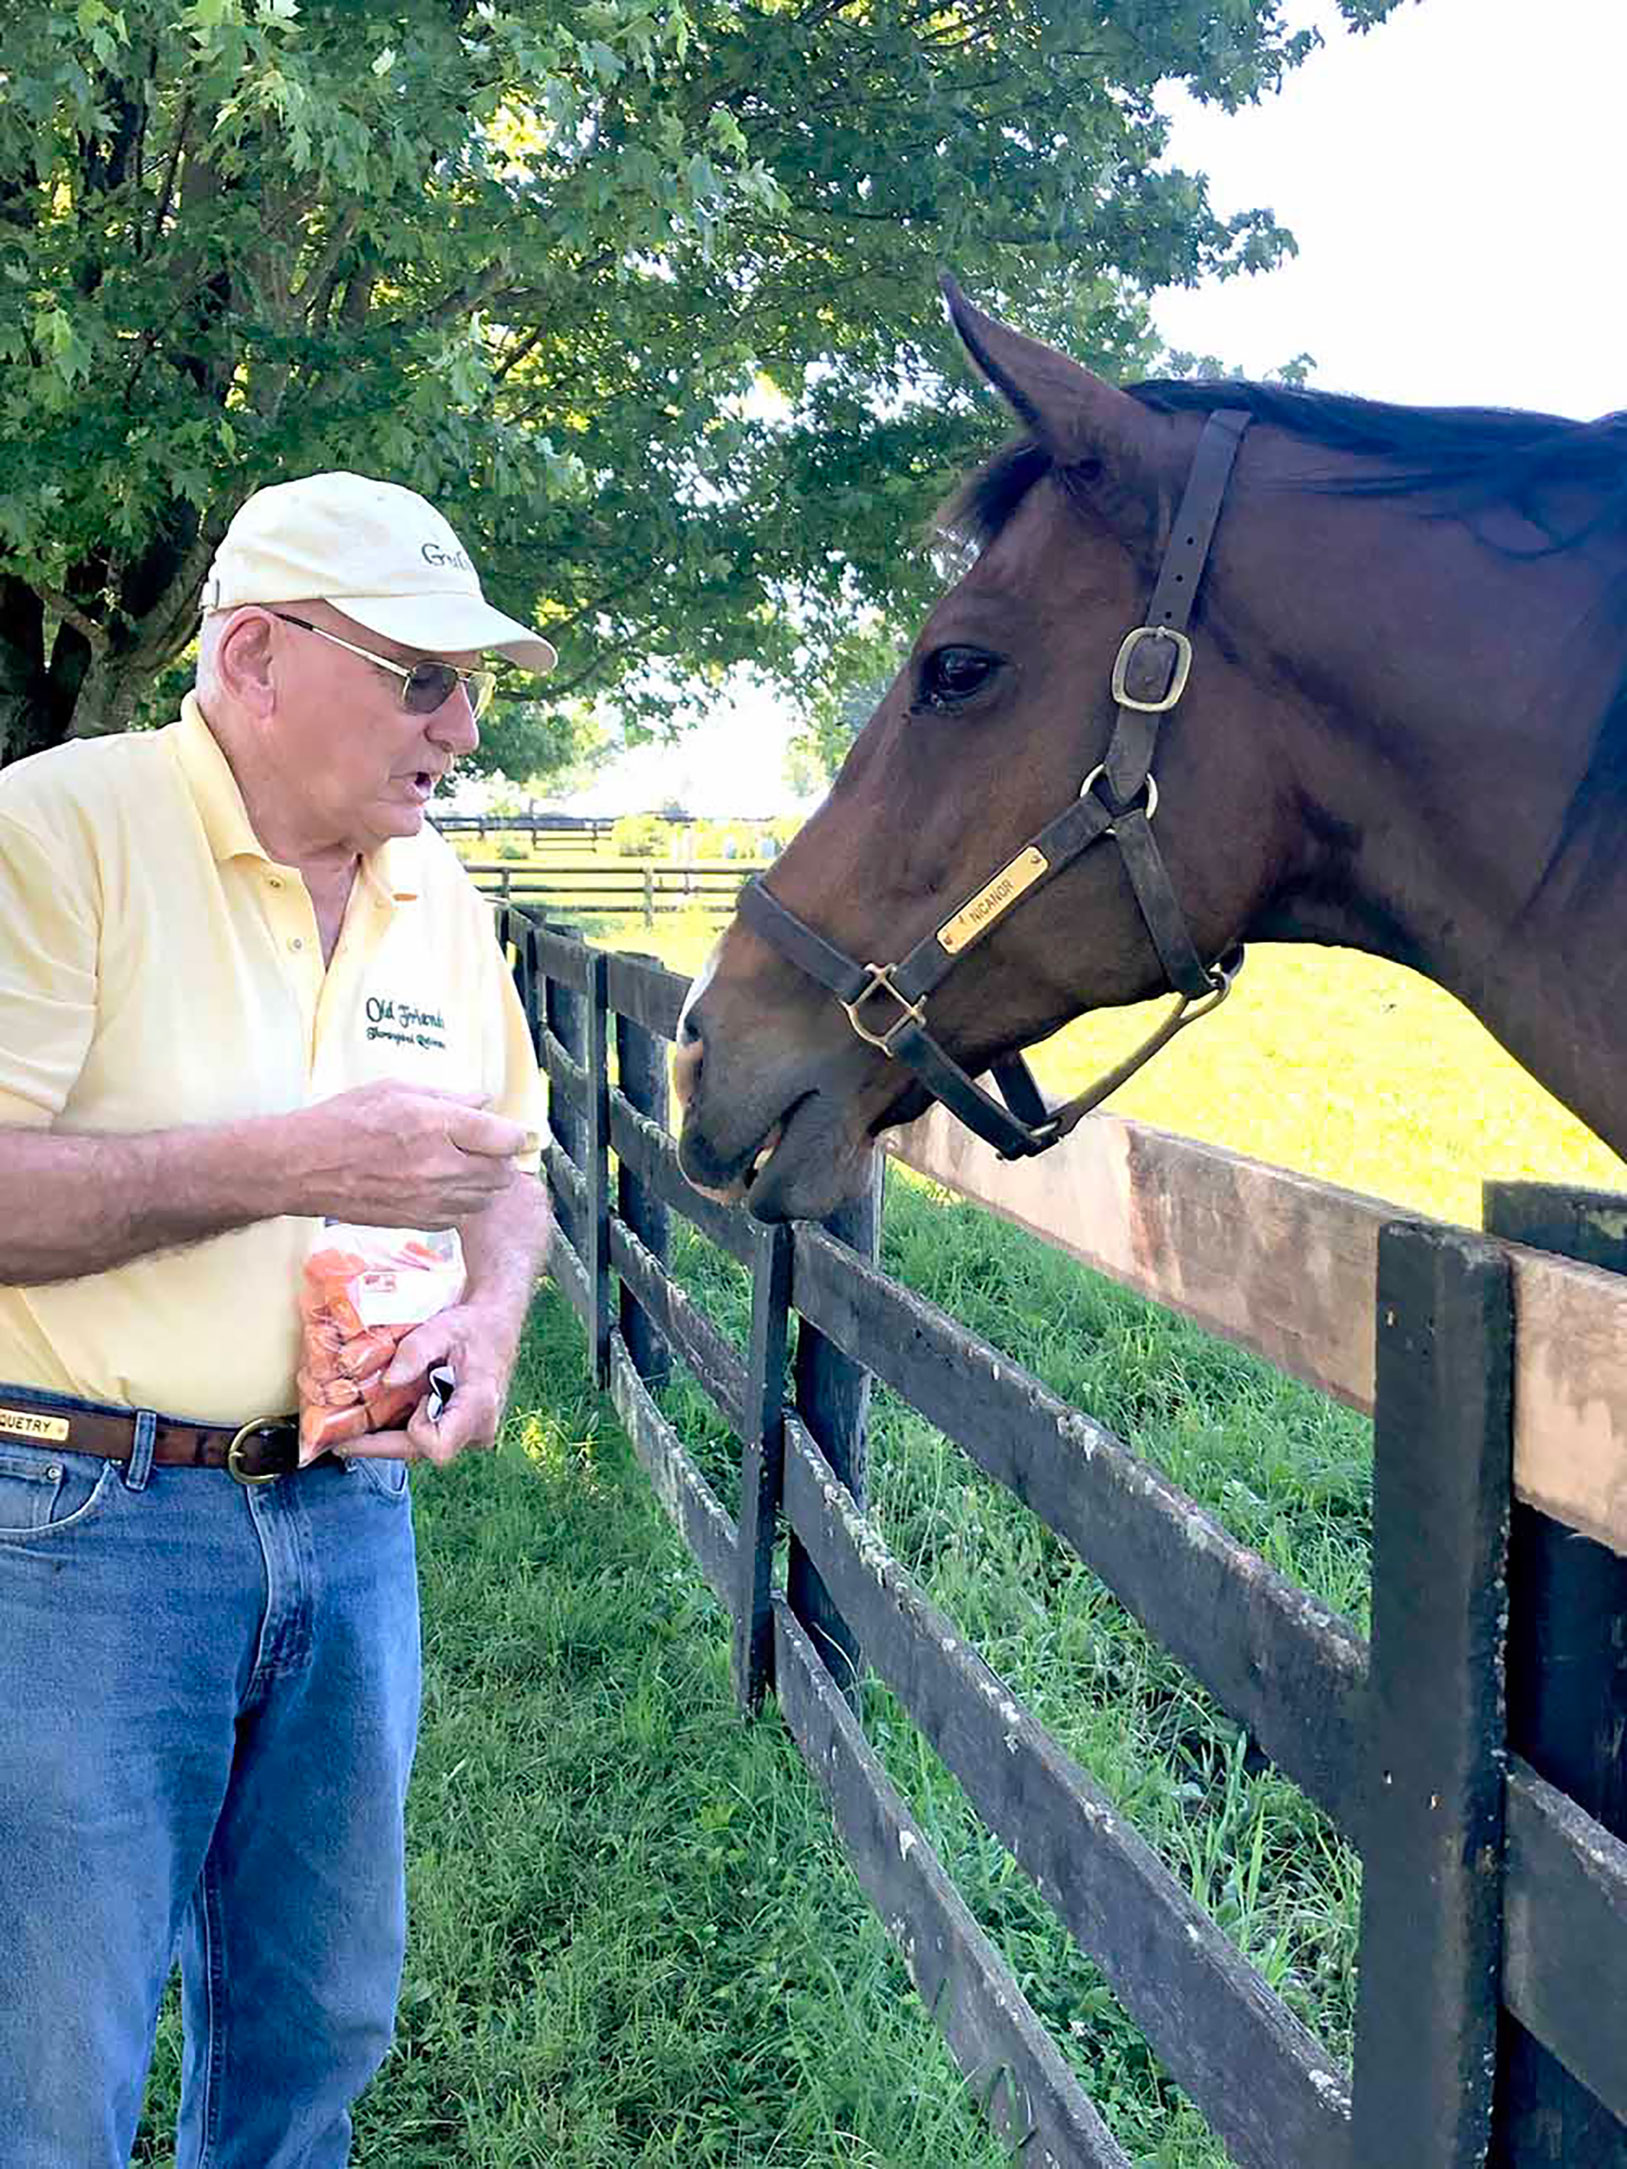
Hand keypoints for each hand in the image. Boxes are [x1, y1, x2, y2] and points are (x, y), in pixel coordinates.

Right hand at [286, 1081, 533, 1228]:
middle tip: (485, 1145)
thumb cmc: (344, 1120)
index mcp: (437, 1124)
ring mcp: (431, 1198)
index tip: (511, 1131)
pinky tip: (441, 1183)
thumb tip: (484, 1102)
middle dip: (500, 1157)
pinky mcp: (419, 1221)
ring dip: (484, 1180)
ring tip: (460, 1163)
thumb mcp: (397, 1089)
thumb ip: (448, 1096)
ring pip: (486, 1196)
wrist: (304, 1166)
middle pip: (502, 1171)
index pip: (504, 1136)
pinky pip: (461, 1213)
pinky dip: (462, 1200)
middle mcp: (440, 1165)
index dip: (514, 1133)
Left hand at [342, 1300, 518, 1467]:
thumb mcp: (443, 1328)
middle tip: (339, 1439)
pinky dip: (399, 1430)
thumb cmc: (471, 1327)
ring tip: (354, 1425)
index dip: (415, 1431)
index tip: (414, 1399)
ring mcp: (470, 1435)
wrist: (494, 1327)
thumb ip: (416, 1351)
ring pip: (420, 1450)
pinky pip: (424, 1441)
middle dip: (380, 1444)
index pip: (438, 1446)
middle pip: (421, 1452)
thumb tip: (388, 1381)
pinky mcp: (460, 1433)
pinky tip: (378, 1417)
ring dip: (387, 1437)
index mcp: (479, 1406)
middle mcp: (478, 1429)